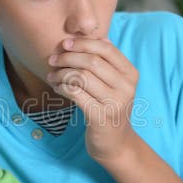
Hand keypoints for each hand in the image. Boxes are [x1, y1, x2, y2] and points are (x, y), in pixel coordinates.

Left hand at [47, 37, 139, 162]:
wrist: (116, 144)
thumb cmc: (109, 109)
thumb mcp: (114, 85)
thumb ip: (105, 64)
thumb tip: (90, 38)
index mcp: (130, 74)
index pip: (106, 49)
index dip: (83, 43)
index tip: (65, 44)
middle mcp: (126, 87)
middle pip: (91, 61)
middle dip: (67, 57)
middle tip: (52, 60)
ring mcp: (115, 103)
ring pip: (81, 77)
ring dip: (61, 74)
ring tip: (52, 76)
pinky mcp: (100, 117)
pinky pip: (75, 94)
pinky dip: (62, 87)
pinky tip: (57, 88)